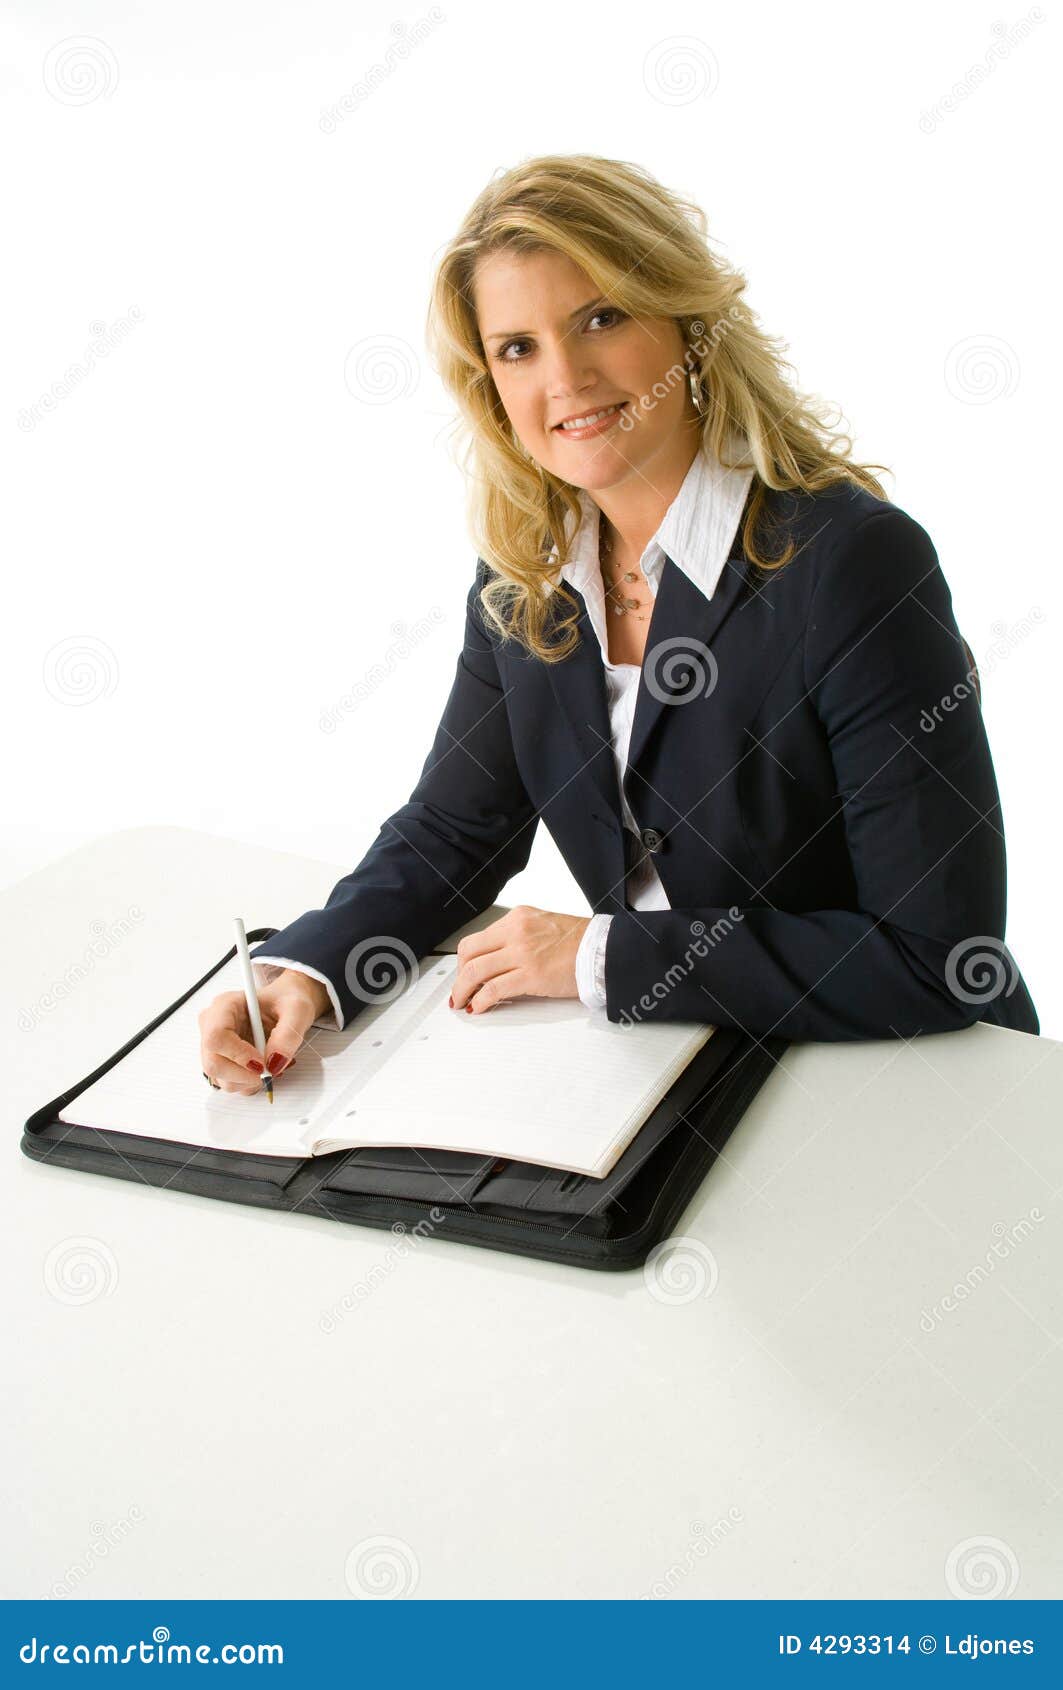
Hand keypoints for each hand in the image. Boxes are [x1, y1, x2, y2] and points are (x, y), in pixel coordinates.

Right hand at [198, 970, 322, 1092]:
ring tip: (271, 1064)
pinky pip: (229, 1082)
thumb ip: (288, 1034)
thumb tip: (274, 1062)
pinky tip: (264, 1068)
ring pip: (220, 1078)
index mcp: (225, 1005)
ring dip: (249, 1081)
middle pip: (213, 1063)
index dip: (239, 1055)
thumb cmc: (287, 999)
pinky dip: (249, 1083)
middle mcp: (213, 1025)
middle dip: (245, 1075)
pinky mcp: (222, 1060)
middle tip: (270, 1070)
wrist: (286, 1004)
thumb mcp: (297, 1009)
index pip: (216, 1037)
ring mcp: (214, 1045)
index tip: (263, 1062)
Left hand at [449, 905, 590, 1014]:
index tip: (464, 973)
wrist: (604, 949)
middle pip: (468, 953)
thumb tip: (498, 960)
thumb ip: (518, 937)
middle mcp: (516, 931)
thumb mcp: (543, 926)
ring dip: (463, 991)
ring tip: (462, 1002)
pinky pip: (493, 989)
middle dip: (458, 975)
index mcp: (518, 917)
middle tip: (460, 990)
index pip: (478, 938)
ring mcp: (522, 953)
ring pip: (474, 971)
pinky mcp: (530, 975)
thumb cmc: (581, 941)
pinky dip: (480, 1001)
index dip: (465, 960)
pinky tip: (479, 1008)